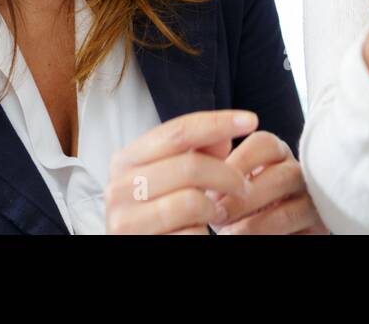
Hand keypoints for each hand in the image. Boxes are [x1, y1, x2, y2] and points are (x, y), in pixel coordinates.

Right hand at [105, 110, 257, 233]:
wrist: (139, 248)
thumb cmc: (159, 212)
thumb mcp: (172, 176)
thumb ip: (194, 152)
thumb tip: (223, 135)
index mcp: (125, 160)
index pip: (177, 131)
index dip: (218, 122)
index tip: (251, 120)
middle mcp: (118, 188)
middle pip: (190, 166)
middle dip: (228, 175)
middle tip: (243, 186)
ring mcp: (125, 221)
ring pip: (192, 201)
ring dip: (215, 209)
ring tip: (216, 214)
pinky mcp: (139, 245)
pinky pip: (190, 233)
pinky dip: (203, 233)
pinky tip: (198, 232)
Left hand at [209, 130, 328, 233]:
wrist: (249, 233)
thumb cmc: (232, 205)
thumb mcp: (220, 182)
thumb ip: (212, 161)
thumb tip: (208, 145)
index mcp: (276, 153)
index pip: (265, 143)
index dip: (240, 161)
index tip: (213, 184)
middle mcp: (300, 173)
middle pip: (282, 176)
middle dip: (245, 199)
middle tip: (218, 215)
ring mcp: (313, 203)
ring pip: (291, 211)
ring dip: (256, 225)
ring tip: (229, 235)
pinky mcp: (318, 231)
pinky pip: (301, 235)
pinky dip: (273, 239)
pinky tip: (251, 242)